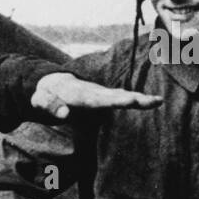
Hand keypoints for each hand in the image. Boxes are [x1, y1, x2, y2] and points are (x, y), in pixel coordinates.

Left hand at [31, 73, 161, 119]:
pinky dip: (140, 100)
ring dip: (140, 99)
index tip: (125, 102)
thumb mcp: (40, 100)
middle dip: (131, 98)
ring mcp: (102, 94)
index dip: (109, 101)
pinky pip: (124, 99)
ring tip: (157, 101)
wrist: (52, 84)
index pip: (97, 99)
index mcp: (80, 94)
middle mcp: (94, 92)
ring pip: (123, 95)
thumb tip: (64, 115)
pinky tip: (156, 102)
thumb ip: (50, 106)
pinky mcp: (106, 98)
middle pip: (115, 96)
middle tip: (149, 101)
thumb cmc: (45, 95)